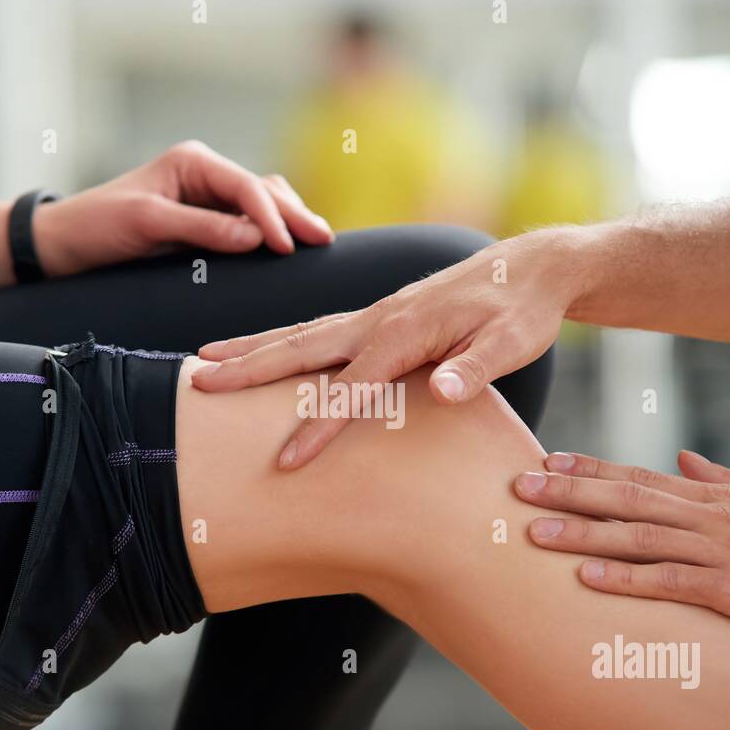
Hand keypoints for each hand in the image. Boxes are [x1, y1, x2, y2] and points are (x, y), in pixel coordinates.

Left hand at [32, 140, 332, 276]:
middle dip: (294, 214)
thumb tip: (255, 238)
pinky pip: (248, 222)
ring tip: (316, 243)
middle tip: (324, 240)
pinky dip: (270, 231)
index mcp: (194, 162)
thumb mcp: (148, 224)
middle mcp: (205, 173)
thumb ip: (203, 228)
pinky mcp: (205, 220)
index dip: (272, 216)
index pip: (247, 187)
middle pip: (264, 190)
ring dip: (288, 220)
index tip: (289, 246)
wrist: (64, 243)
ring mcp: (207, 196)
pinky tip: (289, 247)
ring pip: (262, 203)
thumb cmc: (98, 226)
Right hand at [191, 226, 575, 468]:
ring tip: (206, 360)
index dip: (319, 427)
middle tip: (198, 382)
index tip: (285, 461)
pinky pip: (319, 330)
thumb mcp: (513, 342)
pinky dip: (282, 341)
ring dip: (253, 349)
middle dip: (249, 368)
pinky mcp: (379, 316)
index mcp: (408, 331)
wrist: (530, 267)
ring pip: (302, 334)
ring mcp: (376, 315)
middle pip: (303, 347)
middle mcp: (381, 319)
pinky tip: (263, 352)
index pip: (353, 387)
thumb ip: (476, 369)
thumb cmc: (522, 310)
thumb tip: (441, 390)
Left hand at [513, 449, 729, 635]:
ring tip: (532, 533)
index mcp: (713, 496)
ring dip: (581, 535)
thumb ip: (723, 478)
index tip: (546, 461)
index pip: (638, 477)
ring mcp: (717, 551)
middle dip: (567, 494)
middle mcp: (707, 516)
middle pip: (624, 500)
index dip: (589, 470)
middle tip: (516, 487)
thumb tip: (682, 457)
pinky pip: (669, 583)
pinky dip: (626, 580)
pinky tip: (587, 581)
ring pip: (635, 538)